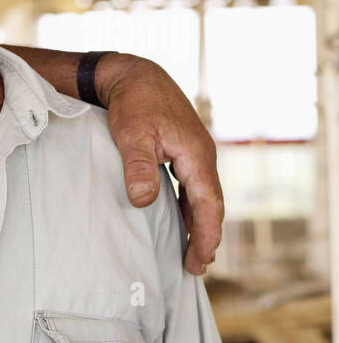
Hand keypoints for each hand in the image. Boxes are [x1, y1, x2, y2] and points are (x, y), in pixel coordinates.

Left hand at [96, 54, 222, 274]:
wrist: (135, 76)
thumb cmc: (134, 103)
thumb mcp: (131, 134)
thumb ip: (138, 167)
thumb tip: (143, 201)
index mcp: (196, 155)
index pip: (208, 204)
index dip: (205, 234)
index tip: (201, 259)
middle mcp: (202, 156)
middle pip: (210, 205)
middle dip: (205, 236)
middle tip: (197, 267)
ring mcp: (194, 154)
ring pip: (201, 197)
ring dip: (197, 224)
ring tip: (192, 253)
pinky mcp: (182, 152)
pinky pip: (191, 187)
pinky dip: (189, 208)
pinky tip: (180, 222)